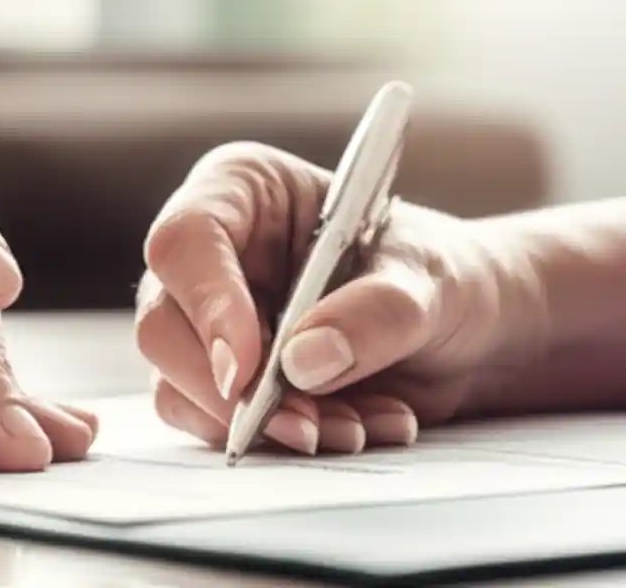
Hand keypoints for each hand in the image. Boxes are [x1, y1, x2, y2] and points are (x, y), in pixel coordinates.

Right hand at [136, 143, 536, 454]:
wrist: (468, 333)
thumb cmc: (442, 274)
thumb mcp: (429, 280)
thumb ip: (374, 313)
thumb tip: (303, 361)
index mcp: (241, 190)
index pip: (185, 240)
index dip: (208, 304)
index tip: (252, 370)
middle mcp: (208, 253)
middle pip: (162, 324)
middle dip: (232, 390)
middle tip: (306, 424)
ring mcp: (203, 319)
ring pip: (176, 385)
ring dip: (262, 425)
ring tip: (353, 427)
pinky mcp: (216, 377)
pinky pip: (211, 424)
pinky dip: (276, 440)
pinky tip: (348, 426)